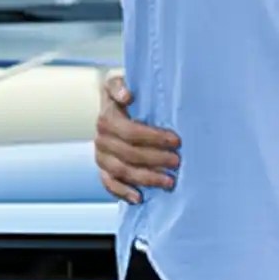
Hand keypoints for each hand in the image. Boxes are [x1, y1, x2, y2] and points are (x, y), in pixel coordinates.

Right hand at [94, 73, 181, 203]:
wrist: (116, 105)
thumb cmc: (128, 93)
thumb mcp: (122, 81)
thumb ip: (120, 86)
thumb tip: (127, 97)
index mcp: (107, 117)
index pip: (131, 131)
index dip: (154, 138)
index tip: (176, 140)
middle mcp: (101, 138)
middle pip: (129, 154)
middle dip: (156, 159)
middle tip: (178, 162)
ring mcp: (101, 156)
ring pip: (121, 171)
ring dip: (146, 178)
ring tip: (169, 181)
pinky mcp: (103, 169)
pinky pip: (109, 184)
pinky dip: (123, 192)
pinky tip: (140, 198)